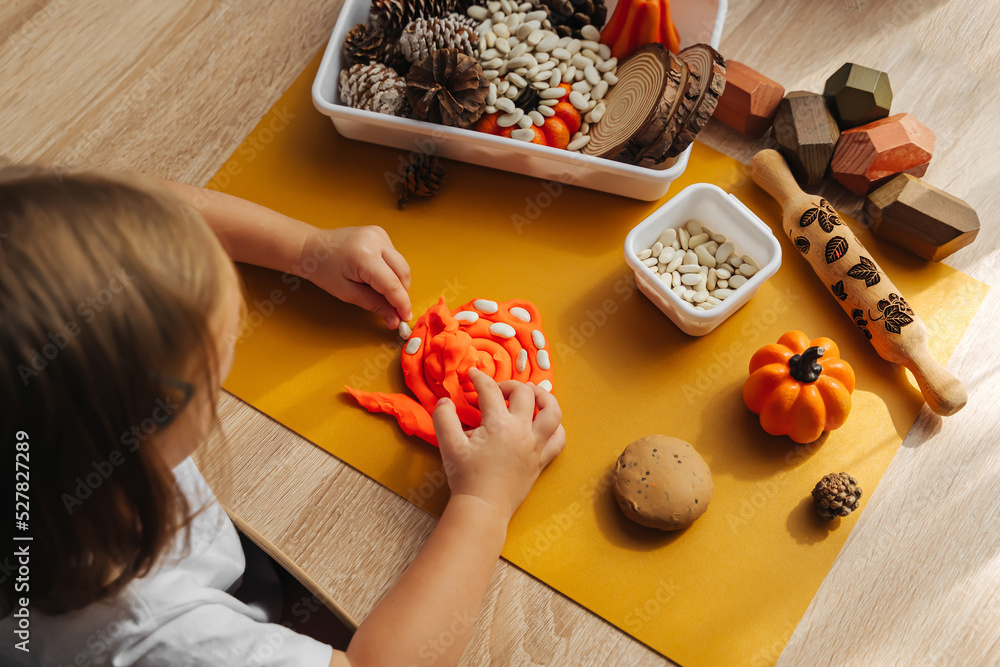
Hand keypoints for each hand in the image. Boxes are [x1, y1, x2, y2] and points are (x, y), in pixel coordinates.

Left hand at [300, 226, 411, 327]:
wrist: (312, 247)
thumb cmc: (324, 270)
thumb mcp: (347, 293)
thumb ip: (374, 305)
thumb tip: (394, 320)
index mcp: (364, 256)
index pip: (392, 284)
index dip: (401, 303)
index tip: (405, 318)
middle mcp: (375, 241)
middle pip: (403, 272)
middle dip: (401, 293)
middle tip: (395, 309)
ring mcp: (379, 234)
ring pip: (401, 264)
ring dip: (397, 281)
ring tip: (379, 289)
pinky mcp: (380, 233)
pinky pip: (395, 256)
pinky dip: (391, 269)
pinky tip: (375, 273)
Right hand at [433, 369, 565, 519]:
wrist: (483, 507)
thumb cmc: (466, 476)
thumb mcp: (449, 445)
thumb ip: (443, 418)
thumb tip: (445, 400)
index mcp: (499, 424)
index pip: (490, 391)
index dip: (479, 378)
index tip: (471, 375)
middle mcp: (522, 430)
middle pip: (525, 394)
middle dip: (510, 385)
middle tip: (497, 391)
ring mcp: (536, 445)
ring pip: (553, 412)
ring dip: (544, 398)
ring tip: (533, 395)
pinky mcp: (541, 460)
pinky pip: (559, 439)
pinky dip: (556, 427)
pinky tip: (545, 424)